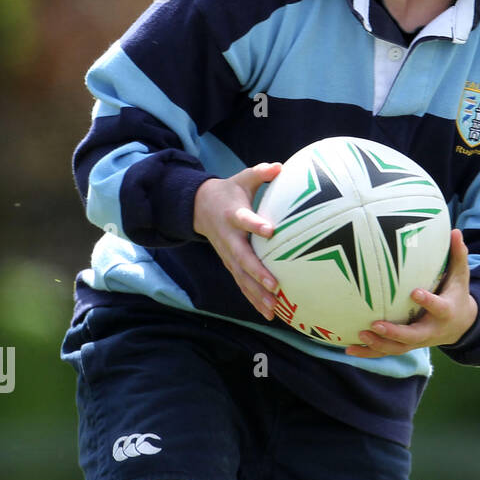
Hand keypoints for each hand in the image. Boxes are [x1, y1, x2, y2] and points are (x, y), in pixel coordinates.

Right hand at [193, 162, 282, 319]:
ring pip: (241, 278)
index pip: (245, 220)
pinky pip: (242, 285)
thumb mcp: (243, 178)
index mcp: (233, 215)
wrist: (198, 207)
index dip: (255, 225)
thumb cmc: (229, 192)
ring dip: (257, 294)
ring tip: (273, 309)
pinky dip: (254, 300)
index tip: (270, 231)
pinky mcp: (230, 265)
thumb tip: (280, 166)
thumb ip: (261, 173)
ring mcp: (227, 255)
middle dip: (258, 273)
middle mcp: (229, 239)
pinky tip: (269, 313)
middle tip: (275, 285)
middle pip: (242, 258)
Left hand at [346, 229, 478, 358]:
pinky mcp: (407, 346)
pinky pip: (387, 351)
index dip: (427, 301)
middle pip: (413, 336)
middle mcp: (431, 330)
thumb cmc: (456, 294)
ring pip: (398, 347)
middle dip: (395, 333)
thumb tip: (455, 231)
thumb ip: (458, 255)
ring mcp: (418, 341)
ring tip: (360, 335)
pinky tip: (350, 350)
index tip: (414, 292)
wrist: (460, 325)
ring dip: (378, 344)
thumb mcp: (461, 277)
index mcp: (445, 311)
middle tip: (375, 325)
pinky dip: (369, 352)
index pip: (437, 307)